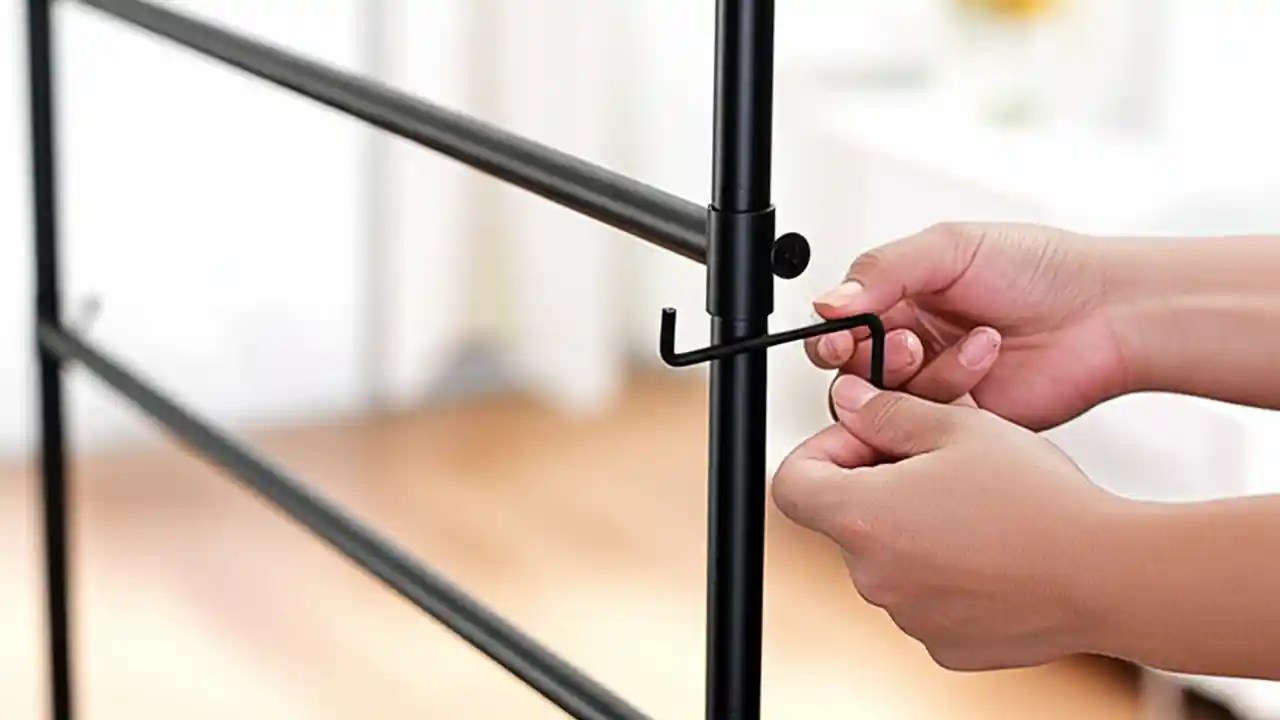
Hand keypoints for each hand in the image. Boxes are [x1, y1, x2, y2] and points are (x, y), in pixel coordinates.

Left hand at [772, 375, 1123, 670]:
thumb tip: (846, 399)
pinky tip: (994, 551)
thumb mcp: (957, 427)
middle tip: (937, 462)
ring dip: (914, 528)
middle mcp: (872, 576)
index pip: (791, 483)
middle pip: (845, 519)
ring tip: (977, 506)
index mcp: (861, 518)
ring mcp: (907, 617)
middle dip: (878, 485)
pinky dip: (946, 572)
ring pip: (888, 558)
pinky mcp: (945, 645)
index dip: (821, 453)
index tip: (866, 439)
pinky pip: (925, 597)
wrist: (1110, 574)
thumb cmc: (1037, 499)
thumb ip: (887, 412)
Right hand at [804, 222, 1131, 428]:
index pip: (840, 325)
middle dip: (871, 361)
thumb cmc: (1042, 269)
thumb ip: (882, 271)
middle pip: (853, 370)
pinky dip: (951, 395)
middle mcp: (913, 340)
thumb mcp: (951, 248)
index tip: (841, 338)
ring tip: (973, 344)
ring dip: (922, 374)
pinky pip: (927, 425)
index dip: (832, 335)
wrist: (1108, 313)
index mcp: (902, 296)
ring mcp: (936, 383)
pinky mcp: (961, 420)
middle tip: (908, 345)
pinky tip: (987, 364)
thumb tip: (827, 302)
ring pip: (889, 401)